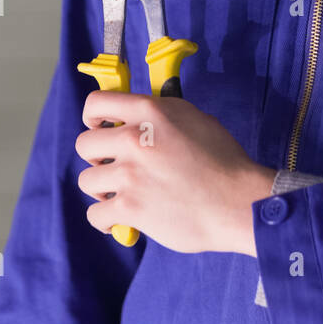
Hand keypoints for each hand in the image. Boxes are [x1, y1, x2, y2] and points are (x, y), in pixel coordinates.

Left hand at [75, 90, 275, 255]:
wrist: (237, 201)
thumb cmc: (223, 161)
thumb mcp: (194, 118)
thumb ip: (160, 115)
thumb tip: (138, 116)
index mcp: (149, 112)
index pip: (96, 103)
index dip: (93, 117)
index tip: (98, 128)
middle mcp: (134, 139)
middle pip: (84, 144)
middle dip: (97, 157)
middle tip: (114, 167)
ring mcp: (130, 175)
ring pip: (87, 181)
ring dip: (102, 190)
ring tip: (120, 194)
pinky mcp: (130, 209)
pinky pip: (95, 214)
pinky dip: (105, 220)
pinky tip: (120, 219)